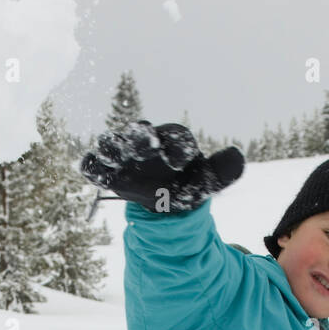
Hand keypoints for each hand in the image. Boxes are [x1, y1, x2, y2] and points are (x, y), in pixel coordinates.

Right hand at [80, 119, 243, 212]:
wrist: (163, 196)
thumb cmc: (187, 183)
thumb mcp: (208, 181)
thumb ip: (223, 171)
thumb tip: (238, 156)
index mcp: (174, 139)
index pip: (176, 139)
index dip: (177, 148)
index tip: (179, 162)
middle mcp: (147, 140)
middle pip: (140, 133)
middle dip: (140, 139)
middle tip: (144, 144)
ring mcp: (125, 155)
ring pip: (113, 144)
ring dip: (111, 147)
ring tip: (110, 156)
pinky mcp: (108, 171)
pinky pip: (94, 165)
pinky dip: (91, 166)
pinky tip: (90, 169)